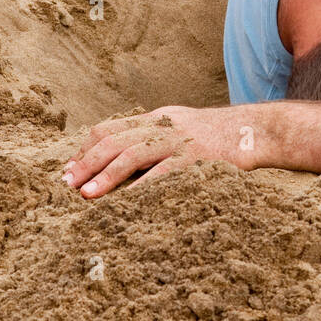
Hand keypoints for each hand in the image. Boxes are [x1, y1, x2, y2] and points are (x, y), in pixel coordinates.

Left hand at [62, 106, 251, 197]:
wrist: (255, 130)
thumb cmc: (216, 136)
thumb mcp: (180, 127)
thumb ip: (152, 138)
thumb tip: (119, 162)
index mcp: (156, 118)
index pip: (110, 128)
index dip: (85, 149)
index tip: (69, 169)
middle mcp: (163, 126)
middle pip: (114, 140)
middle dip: (86, 163)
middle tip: (66, 184)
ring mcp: (179, 141)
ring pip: (132, 155)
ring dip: (105, 176)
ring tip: (86, 194)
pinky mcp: (195, 159)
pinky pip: (162, 174)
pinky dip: (140, 188)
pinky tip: (125, 201)